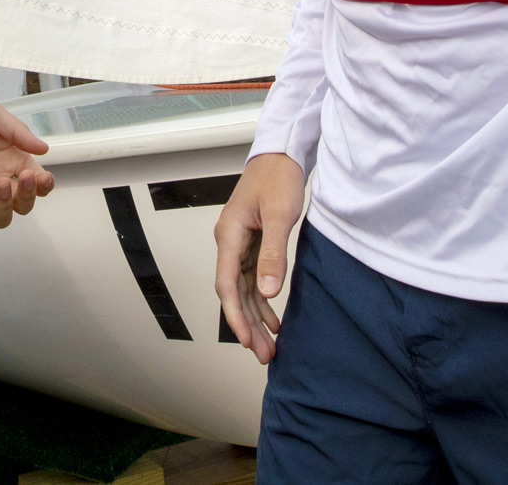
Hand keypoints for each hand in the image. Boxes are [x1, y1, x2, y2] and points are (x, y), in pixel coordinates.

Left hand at [0, 83, 54, 231]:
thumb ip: (18, 133)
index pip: (37, 181)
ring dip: (5, 209)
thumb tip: (44, 149)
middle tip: (20, 179)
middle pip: (22, 204)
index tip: (42, 177)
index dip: (43, 185)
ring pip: (1, 218)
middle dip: (27, 197)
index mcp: (12, 158)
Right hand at [212, 152, 304, 364]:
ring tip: (269, 345)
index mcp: (229, 235)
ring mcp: (240, 243)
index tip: (245, 340)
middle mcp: (229, 242)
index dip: (235, 315)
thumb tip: (268, 292)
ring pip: (242, 290)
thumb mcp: (280, 216)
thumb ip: (274, 255)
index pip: (226, 284)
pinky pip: (252, 279)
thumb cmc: (278, 177)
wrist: (282, 154)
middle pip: (233, 293)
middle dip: (246, 325)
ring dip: (254, 317)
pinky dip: (262, 300)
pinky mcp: (252, 243)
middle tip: (262, 354)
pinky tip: (274, 319)